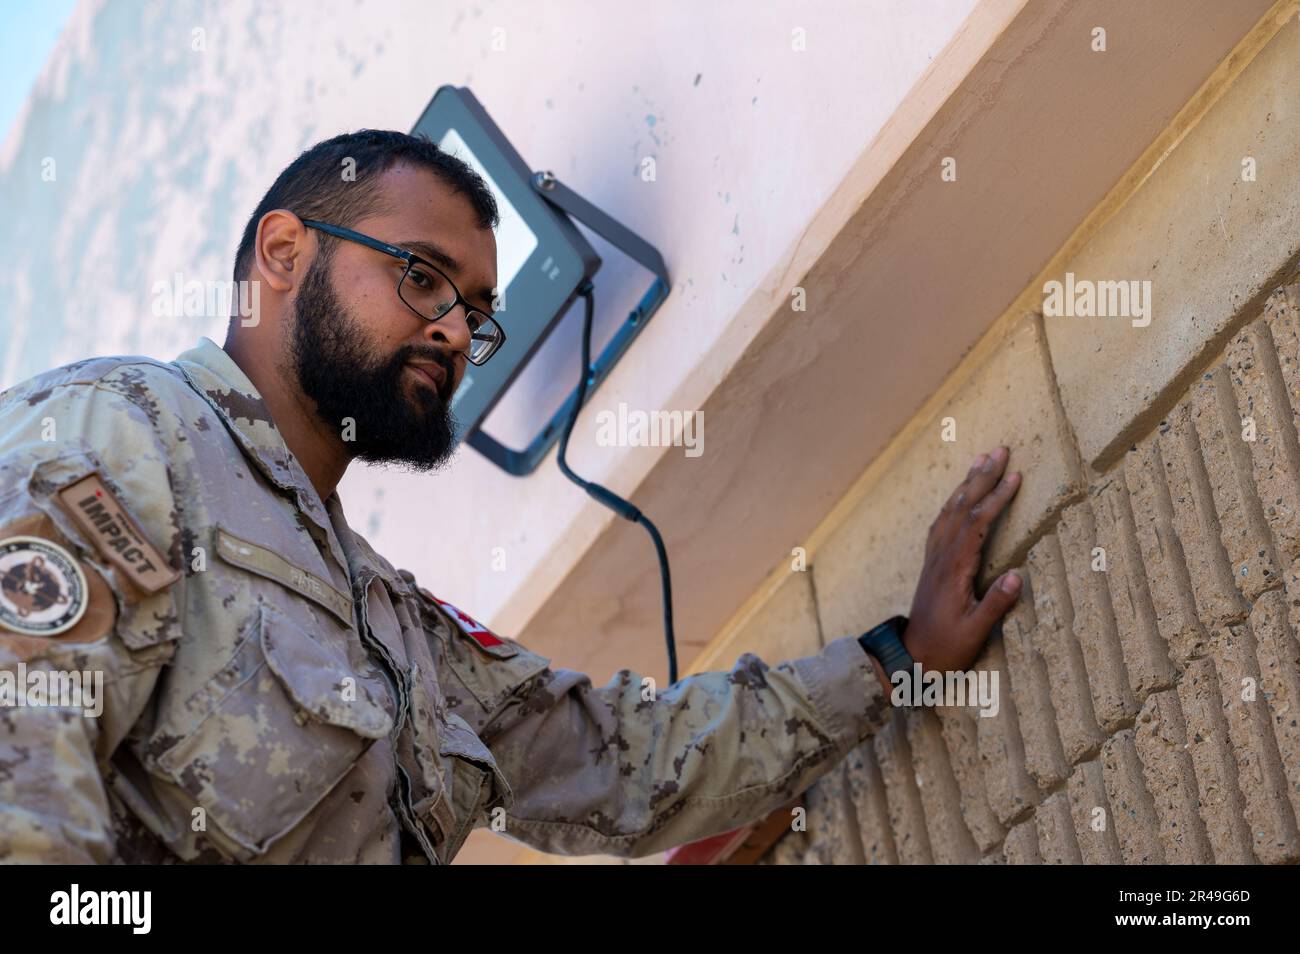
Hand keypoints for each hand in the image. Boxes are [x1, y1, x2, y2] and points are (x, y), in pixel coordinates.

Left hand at [902, 445, 1021, 675]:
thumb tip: (1017, 576)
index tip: (1016, 476)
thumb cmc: (946, 648)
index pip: (977, 523)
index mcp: (954, 568)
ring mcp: (933, 558)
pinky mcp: (931, 564)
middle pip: (962, 507)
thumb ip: (995, 604)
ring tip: (981, 461)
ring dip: (966, 484)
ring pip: (949, 510)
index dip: (996, 498)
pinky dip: (952, 503)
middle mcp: (941, 557)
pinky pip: (940, 523)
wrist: (910, 658)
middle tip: (1000, 450)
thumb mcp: (975, 632)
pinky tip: (958, 496)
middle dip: (982, 477)